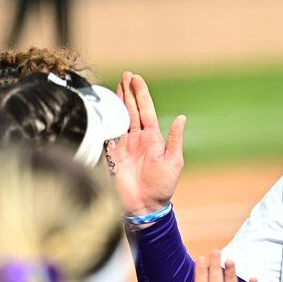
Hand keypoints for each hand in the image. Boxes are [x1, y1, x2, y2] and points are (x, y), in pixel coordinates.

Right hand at [107, 72, 185, 217]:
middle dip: (128, 92)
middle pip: (131, 110)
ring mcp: (123, 146)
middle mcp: (137, 139)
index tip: (136, 78)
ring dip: (117, 102)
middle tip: (125, 75)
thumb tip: (181, 118)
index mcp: (152, 138)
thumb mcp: (174, 162)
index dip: (140, 94)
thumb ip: (175, 139)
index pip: (145, 110)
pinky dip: (103, 120)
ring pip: (119, 118)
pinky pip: (106, 134)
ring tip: (116, 85)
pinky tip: (101, 109)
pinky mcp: (111, 155)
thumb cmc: (162, 187)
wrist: (144, 206)